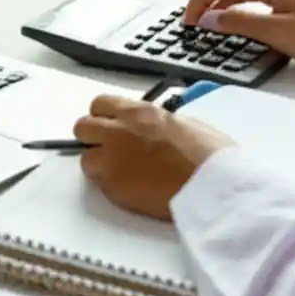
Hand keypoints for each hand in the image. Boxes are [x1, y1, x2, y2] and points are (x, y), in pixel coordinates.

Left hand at [74, 95, 233, 220]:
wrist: (212, 187)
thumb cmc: (209, 155)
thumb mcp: (183, 123)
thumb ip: (155, 124)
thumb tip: (150, 130)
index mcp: (137, 112)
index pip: (100, 104)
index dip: (105, 116)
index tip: (113, 126)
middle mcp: (118, 132)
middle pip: (82, 127)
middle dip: (93, 138)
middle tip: (112, 151)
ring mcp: (112, 161)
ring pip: (86, 159)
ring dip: (100, 165)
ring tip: (124, 175)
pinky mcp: (113, 188)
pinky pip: (101, 185)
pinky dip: (112, 188)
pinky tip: (135, 190)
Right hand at [182, 0, 294, 70]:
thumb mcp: (276, 32)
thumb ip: (239, 23)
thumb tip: (210, 19)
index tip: (190, 18)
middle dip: (207, 0)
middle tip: (193, 23)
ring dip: (221, 7)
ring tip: (208, 27)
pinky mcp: (290, 7)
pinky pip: (254, 4)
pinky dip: (237, 13)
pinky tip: (234, 28)